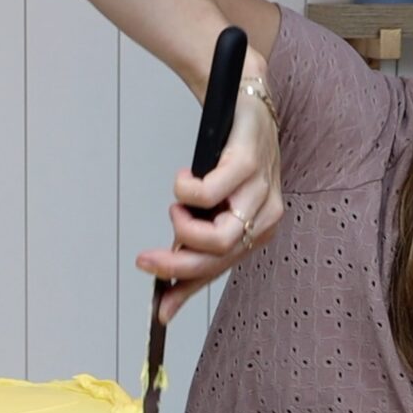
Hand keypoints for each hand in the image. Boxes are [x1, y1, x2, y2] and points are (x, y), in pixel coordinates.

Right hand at [137, 83, 283, 323]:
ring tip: (176, 208)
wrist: (244, 101)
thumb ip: (197, 240)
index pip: (220, 270)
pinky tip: (183, 179)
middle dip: (175, 265)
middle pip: (219, 258)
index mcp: (260, 230)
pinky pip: (207, 194)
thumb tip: (168, 282)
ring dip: (184, 226)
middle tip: (145, 260)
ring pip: (219, 236)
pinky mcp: (248, 164)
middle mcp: (267, 215)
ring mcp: (261, 190)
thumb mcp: (216, 204)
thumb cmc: (229, 156)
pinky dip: (184, 190)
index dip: (187, 291)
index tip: (160, 310)